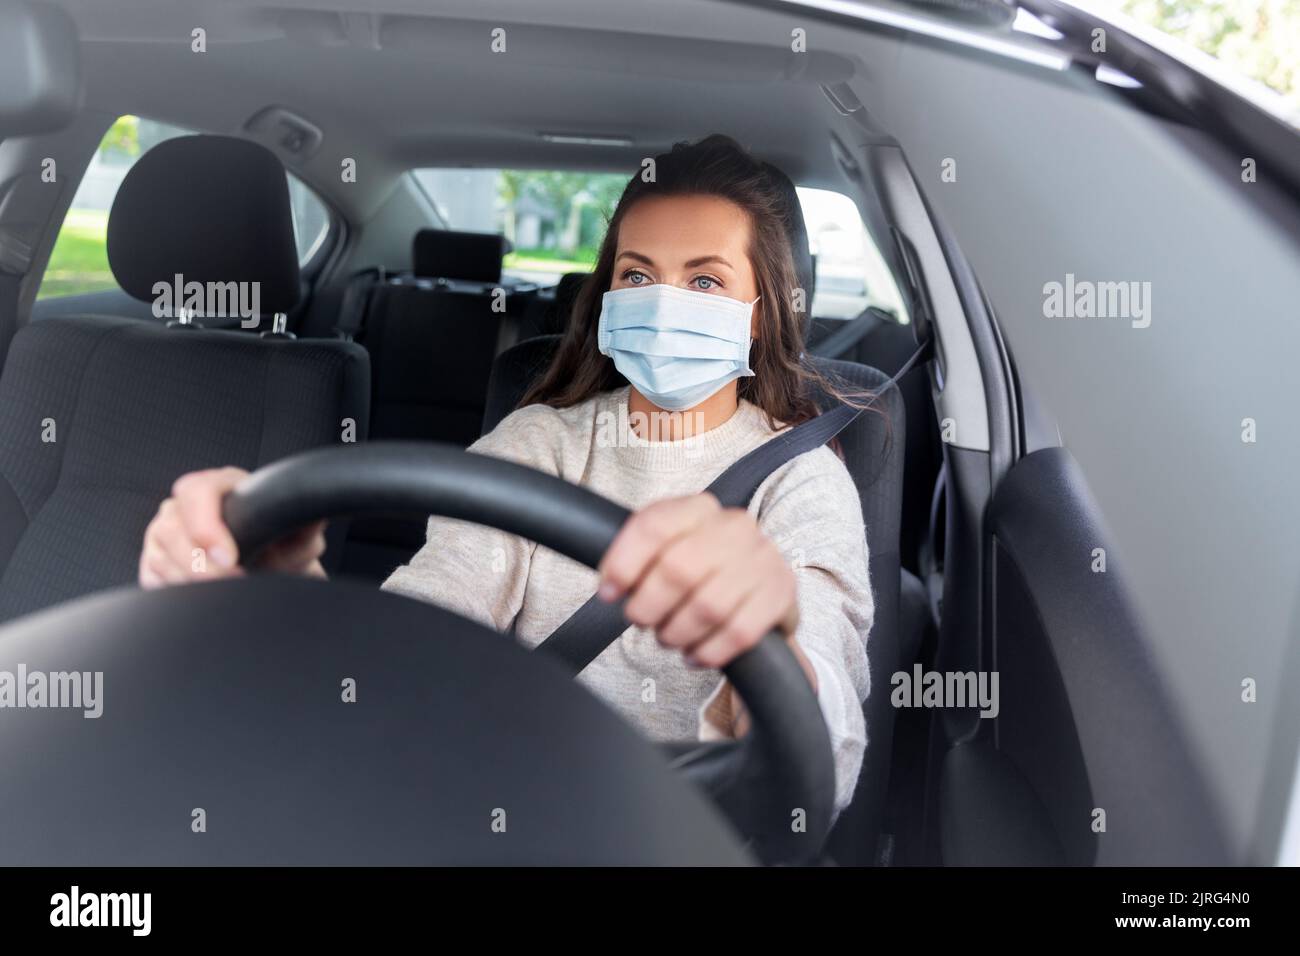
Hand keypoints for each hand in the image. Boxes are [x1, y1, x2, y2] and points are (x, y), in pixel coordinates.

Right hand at [138, 466, 326, 587]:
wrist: (269, 567)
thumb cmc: (279, 542)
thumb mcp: (299, 534)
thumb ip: (305, 525)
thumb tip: (313, 517)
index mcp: (217, 485)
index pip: (196, 493)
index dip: (206, 526)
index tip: (229, 558)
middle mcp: (183, 506)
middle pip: (172, 532)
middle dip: (203, 566)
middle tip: (235, 582)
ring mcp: (163, 533)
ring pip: (160, 559)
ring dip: (193, 581)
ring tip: (226, 588)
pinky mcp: (154, 562)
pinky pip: (152, 579)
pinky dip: (178, 591)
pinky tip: (204, 593)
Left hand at [597, 493, 808, 674]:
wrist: (758, 590)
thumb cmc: (701, 572)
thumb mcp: (668, 551)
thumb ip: (638, 559)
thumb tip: (609, 587)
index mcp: (699, 508)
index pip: (653, 527)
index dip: (623, 564)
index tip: (608, 593)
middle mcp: (734, 526)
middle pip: (677, 569)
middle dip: (649, 606)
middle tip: (642, 621)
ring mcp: (763, 558)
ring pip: (707, 606)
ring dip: (677, 632)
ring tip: (669, 638)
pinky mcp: (782, 593)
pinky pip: (738, 632)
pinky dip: (709, 651)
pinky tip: (695, 654)